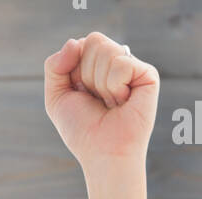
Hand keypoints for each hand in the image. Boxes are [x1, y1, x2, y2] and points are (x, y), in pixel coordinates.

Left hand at [44, 33, 158, 168]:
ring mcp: (133, 67)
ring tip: (110, 104)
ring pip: (106, 50)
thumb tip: (74, 42)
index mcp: (96, 64)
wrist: (103, 154)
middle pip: (93, 41)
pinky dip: (115, 87)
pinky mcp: (148, 75)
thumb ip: (54, 66)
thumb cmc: (83, 131)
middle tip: (98, 101)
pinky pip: (121, 63)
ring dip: (100, 84)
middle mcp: (116, 62)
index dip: (73, 71)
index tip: (81, 95)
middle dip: (86, 75)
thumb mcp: (56, 98)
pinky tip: (122, 102)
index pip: (81, 43)